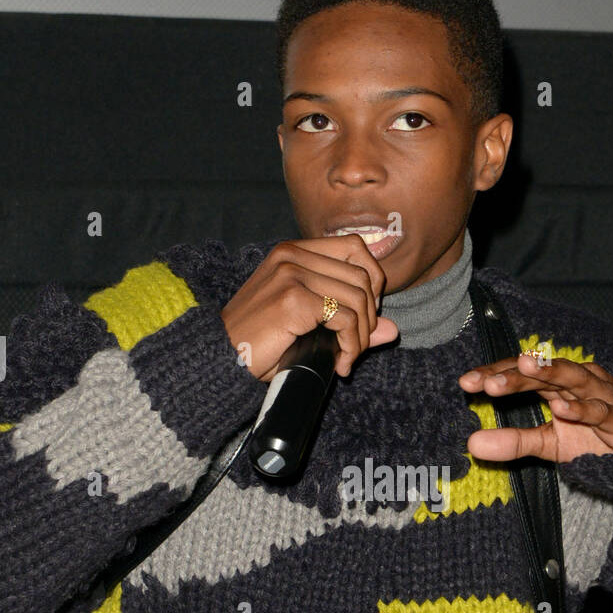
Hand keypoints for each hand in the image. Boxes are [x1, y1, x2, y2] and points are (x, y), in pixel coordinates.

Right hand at [221, 236, 399, 381]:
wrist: (220, 359)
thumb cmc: (259, 344)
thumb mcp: (308, 328)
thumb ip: (350, 323)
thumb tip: (392, 330)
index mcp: (293, 251)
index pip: (356, 248)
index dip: (373, 281)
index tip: (363, 316)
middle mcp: (292, 255)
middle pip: (363, 276)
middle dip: (369, 318)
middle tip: (354, 347)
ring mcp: (291, 274)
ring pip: (358, 299)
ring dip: (360, 337)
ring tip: (345, 359)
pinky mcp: (292, 300)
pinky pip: (345, 319)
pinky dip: (350, 346)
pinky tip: (339, 364)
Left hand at [458, 351, 612, 462]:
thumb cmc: (591, 438)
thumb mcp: (548, 444)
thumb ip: (513, 442)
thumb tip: (472, 445)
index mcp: (557, 384)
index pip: (523, 373)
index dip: (496, 374)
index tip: (466, 383)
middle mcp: (578, 382)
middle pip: (544, 372)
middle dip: (516, 373)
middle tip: (489, 382)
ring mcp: (601, 396)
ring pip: (574, 379)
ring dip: (550, 372)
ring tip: (526, 367)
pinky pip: (600, 412)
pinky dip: (582, 409)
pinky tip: (561, 408)